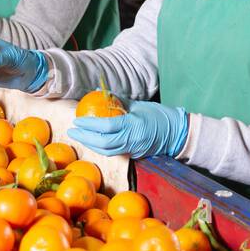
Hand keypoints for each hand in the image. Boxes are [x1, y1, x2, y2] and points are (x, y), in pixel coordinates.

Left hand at [68, 100, 188, 158]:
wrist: (177, 133)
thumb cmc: (159, 115)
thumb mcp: (139, 104)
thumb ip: (120, 103)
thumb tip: (102, 95)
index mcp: (133, 125)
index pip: (106, 127)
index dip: (89, 124)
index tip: (77, 120)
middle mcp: (131, 140)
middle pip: (102, 143)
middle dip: (85, 138)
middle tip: (72, 131)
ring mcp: (133, 149)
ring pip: (106, 151)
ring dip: (90, 144)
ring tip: (79, 136)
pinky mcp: (134, 155)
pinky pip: (113, 152)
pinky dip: (101, 147)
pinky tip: (93, 141)